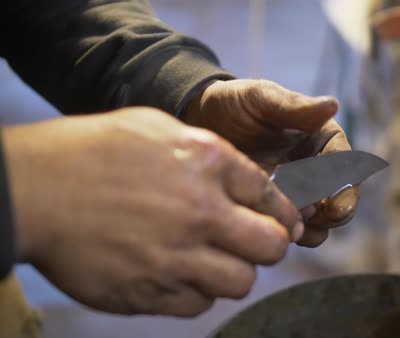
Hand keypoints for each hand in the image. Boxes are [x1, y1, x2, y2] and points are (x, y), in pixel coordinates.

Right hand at [3, 107, 301, 316]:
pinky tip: (178, 272)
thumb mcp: (158, 128)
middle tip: (253, 241)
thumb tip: (245, 181)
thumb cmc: (94, 150)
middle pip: (271, 246)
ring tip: (212, 257)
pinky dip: (196, 291)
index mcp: (207, 164)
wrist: (35, 189)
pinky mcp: (148, 292)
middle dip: (270, 244)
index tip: (285, 222)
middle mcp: (200, 213)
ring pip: (240, 282)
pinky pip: (198, 304)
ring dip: (233, 271)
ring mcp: (174, 257)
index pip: (272, 197)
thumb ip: (209, 153)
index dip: (284, 211)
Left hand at [183, 79, 359, 246]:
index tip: (336, 204)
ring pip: (320, 220)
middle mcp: (316, 167)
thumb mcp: (260, 98)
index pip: (345, 164)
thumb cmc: (233, 103)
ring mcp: (296, 192)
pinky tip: (272, 230)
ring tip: (291, 225)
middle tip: (317, 217)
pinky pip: (291, 229)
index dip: (346, 186)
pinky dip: (288, 234)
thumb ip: (293, 106)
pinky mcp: (275, 209)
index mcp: (321, 139)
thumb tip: (332, 104)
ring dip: (312, 227)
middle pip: (340, 197)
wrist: (197, 122)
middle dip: (334, 212)